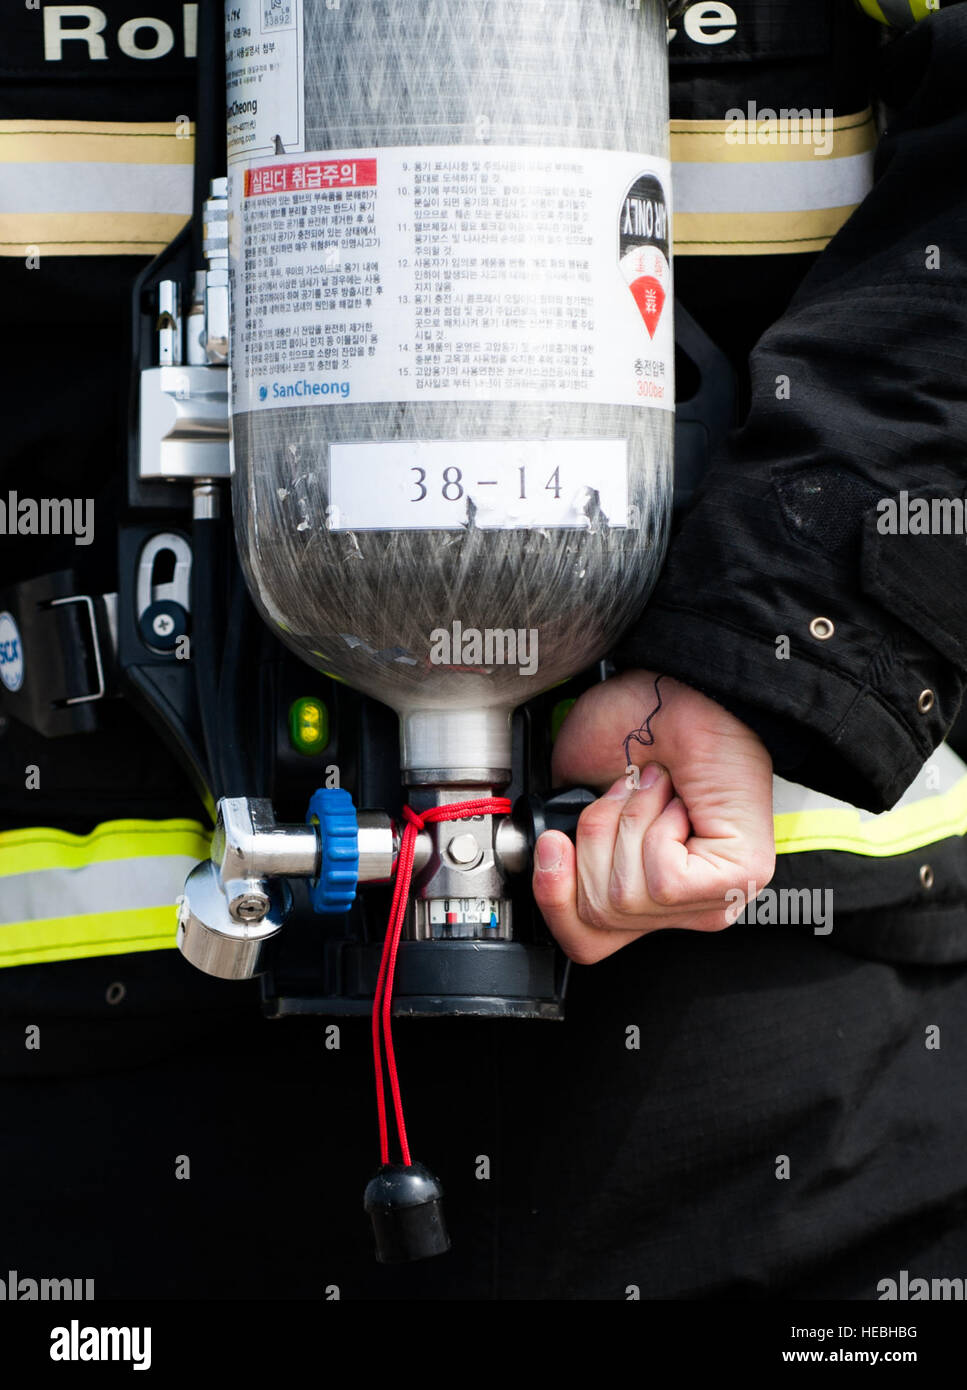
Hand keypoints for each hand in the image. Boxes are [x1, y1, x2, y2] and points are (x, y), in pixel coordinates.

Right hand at [532, 670, 775, 963]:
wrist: (681, 690)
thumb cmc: (639, 727)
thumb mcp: (572, 795)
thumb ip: (555, 847)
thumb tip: (543, 869)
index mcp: (643, 892)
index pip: (586, 942)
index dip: (555, 900)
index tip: (554, 846)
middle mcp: (680, 905)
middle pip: (597, 920)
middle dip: (593, 843)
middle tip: (622, 796)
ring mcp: (712, 896)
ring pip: (626, 897)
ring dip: (628, 822)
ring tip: (655, 790)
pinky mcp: (734, 879)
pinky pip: (662, 879)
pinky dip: (657, 824)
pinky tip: (678, 801)